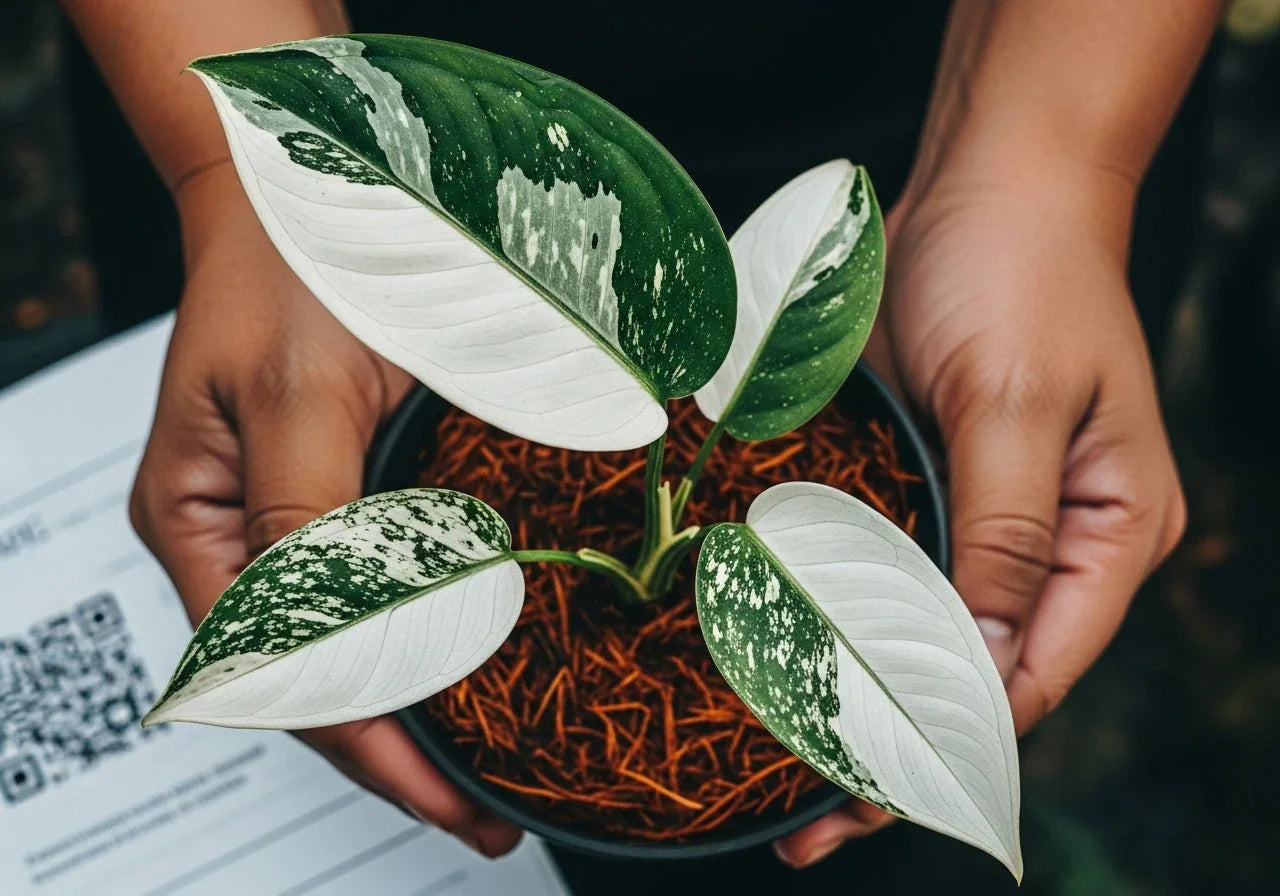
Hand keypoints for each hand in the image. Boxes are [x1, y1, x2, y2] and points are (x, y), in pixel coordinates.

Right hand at [129, 162, 521, 858]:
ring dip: (407, 713)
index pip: (282, 674)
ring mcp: (283, 519)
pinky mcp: (331, 494)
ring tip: (480, 770)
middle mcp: (236, 536)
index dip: (370, 750)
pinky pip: (368, 596)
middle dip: (394, 755)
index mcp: (199, 524)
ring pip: (338, 650)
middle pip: (308, 679)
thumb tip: (357, 639)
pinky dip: (416, 646)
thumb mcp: (303, 394)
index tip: (449, 801)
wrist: (308, 182)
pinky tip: (462, 673)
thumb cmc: (291, 264)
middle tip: (484, 811)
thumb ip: (316, 522)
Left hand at [774, 159, 1186, 866]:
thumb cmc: (1021, 272)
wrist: (988, 182)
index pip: (1031, 673)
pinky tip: (784, 658)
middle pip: (978, 674)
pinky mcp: (935, 482)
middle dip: (899, 747)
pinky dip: (843, 619)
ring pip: (929, 634)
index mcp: (1110, 533)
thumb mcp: (1017, 401)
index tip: (863, 797)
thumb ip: (1003, 531)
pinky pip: (890, 572)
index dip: (949, 744)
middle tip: (810, 822)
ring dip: (862, 693)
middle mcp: (1054, 542)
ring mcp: (991, 515)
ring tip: (784, 766)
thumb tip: (980, 656)